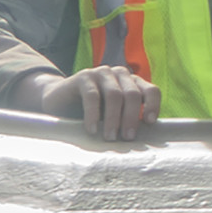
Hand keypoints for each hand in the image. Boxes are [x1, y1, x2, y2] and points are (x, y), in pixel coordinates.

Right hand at [25, 64, 162, 137]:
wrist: (58, 101)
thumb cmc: (91, 113)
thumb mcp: (113, 116)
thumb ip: (127, 120)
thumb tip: (146, 139)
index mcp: (132, 83)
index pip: (151, 91)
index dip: (153, 106)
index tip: (149, 123)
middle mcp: (119, 74)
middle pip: (132, 95)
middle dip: (131, 118)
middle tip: (127, 138)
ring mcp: (101, 73)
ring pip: (115, 95)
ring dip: (114, 118)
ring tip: (110, 137)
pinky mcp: (84, 76)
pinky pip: (92, 96)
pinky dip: (94, 114)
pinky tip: (92, 129)